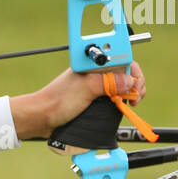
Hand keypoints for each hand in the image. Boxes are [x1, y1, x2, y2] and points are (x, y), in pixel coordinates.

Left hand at [10, 62, 146, 140]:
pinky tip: (123, 107)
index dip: (133, 72)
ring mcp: (94, 86)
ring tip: (131, 104)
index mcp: (92, 64)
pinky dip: (121, 101)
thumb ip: (108, 83)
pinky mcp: (93, 98)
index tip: (136, 85)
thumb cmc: (57, 101)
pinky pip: (113, 97)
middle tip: (135, 98)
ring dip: (129, 94)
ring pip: (120, 86)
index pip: (122, 60)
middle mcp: (95, 73)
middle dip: (134, 84)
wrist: (41, 118)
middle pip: (124, 73)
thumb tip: (130, 81)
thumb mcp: (86, 89)